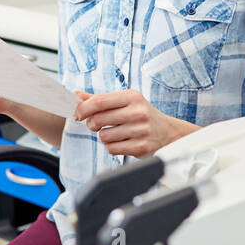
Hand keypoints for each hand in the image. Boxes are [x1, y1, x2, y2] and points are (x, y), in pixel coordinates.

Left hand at [72, 89, 197, 157]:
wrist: (169, 133)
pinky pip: (112, 149)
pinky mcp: (141, 147)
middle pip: (98, 119)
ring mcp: (140, 130)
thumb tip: (76, 95)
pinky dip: (112, 147)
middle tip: (96, 125)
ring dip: (104, 136)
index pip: (99, 101)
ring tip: (115, 133)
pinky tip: (121, 141)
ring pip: (103, 136)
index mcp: (132, 97)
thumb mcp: (125, 102)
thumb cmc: (141, 115)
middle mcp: (137, 112)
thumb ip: (100, 99)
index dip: (83, 108)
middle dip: (92, 124)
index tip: (77, 113)